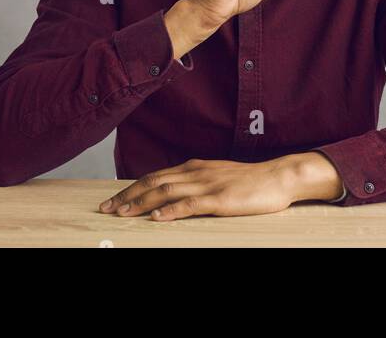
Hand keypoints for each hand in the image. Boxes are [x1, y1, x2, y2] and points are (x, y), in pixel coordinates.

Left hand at [97, 155, 320, 220]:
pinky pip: (190, 204)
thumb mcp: (217, 177)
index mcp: (194, 167)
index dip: (131, 189)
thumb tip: (171, 194)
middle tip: (106, 209)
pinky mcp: (220, 199)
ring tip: (122, 214)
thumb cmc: (250, 182)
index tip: (112, 201)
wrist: (279, 177)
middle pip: (153, 183)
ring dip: (141, 204)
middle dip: (127, 197)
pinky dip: (171, 211)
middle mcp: (196, 172)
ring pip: (166, 192)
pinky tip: (157, 218)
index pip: (154, 176)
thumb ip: (194, 182)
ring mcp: (207, 184)